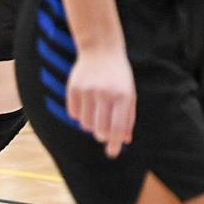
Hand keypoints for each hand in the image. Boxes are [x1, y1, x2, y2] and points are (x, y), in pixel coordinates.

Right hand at [65, 42, 136, 157]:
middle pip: (100, 130)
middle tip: (104, 133)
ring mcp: (88, 91)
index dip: (114, 143)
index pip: (117, 127)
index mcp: (123, 96)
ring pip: (85, 124)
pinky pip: (74, 114)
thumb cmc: (119, 76)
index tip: (112, 153)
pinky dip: (80, 114)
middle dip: (102, 136)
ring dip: (91, 124)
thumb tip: (124, 140)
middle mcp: (105, 94)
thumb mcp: (130, 94)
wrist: (101, 49)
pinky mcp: (74, 88)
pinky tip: (86, 102)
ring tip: (97, 111)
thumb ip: (128, 118)